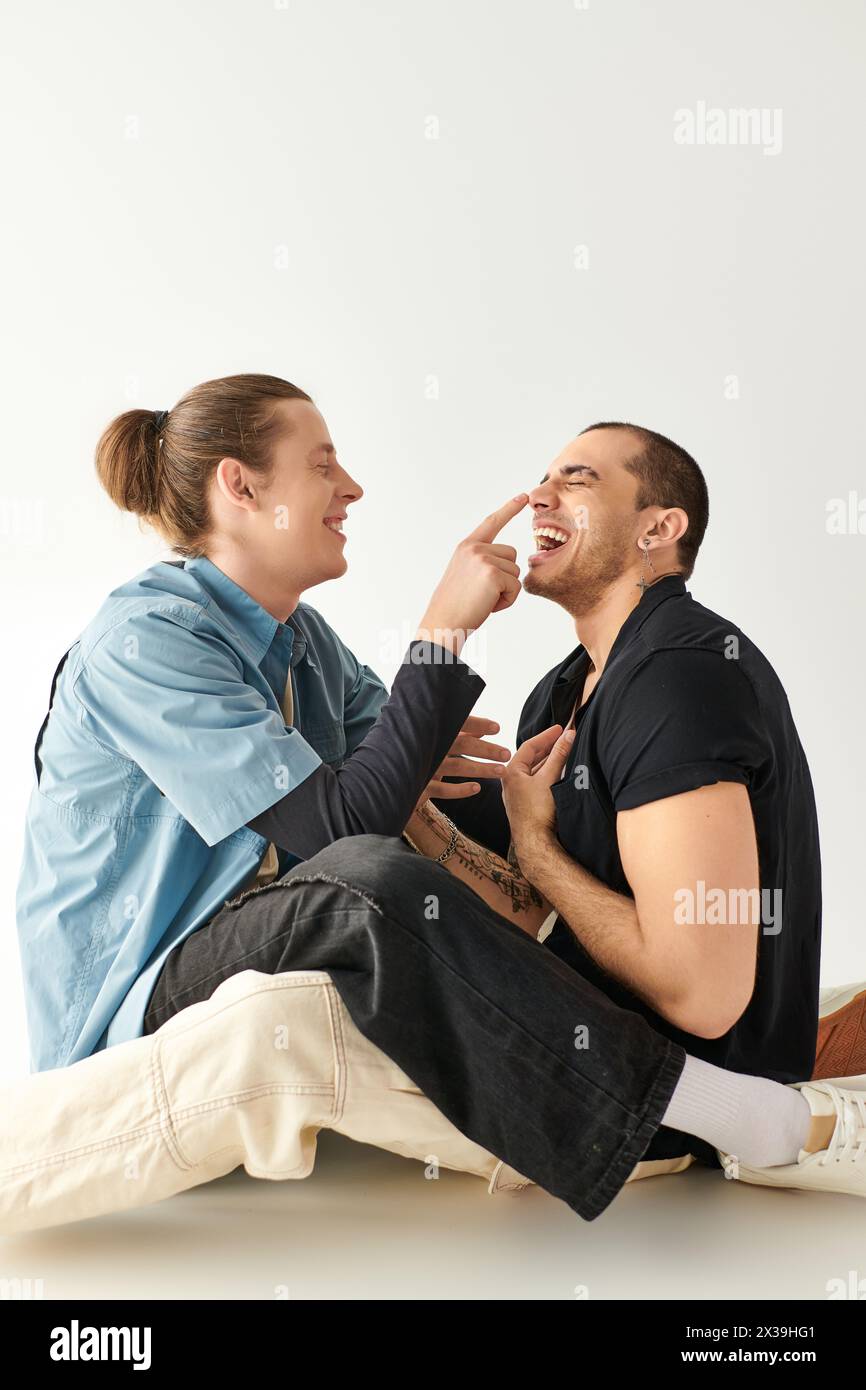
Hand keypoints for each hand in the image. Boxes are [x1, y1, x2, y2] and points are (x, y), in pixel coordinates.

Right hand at [415, 715, 510, 808]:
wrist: (383, 775)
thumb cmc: (414, 753)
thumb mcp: (435, 740)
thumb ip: (458, 734)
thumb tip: (482, 730)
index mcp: (432, 730)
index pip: (458, 723)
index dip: (478, 725)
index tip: (497, 728)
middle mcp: (428, 746)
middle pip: (463, 745)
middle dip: (486, 750)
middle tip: (506, 753)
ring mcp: (423, 767)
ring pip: (457, 768)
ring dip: (481, 769)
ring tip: (500, 771)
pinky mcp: (419, 787)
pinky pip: (442, 790)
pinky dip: (460, 790)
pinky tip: (476, 788)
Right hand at [416, 494, 527, 656]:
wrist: (443, 623)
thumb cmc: (455, 606)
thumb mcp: (464, 575)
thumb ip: (482, 563)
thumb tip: (507, 564)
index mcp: (466, 547)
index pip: (491, 522)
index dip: (509, 508)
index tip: (523, 496)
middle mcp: (474, 548)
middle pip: (512, 555)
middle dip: (505, 576)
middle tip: (483, 593)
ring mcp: (483, 559)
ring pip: (515, 572)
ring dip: (506, 590)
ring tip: (483, 600)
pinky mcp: (493, 574)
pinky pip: (516, 586)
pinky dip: (507, 601)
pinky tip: (489, 606)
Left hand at [500, 724, 575, 871]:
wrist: (535, 843)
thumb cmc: (537, 812)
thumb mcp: (550, 778)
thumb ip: (559, 755)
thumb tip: (568, 735)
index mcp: (511, 772)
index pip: (529, 746)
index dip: (546, 736)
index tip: (560, 728)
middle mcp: (510, 782)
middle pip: (531, 758)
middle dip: (548, 747)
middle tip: (564, 738)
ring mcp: (517, 794)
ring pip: (534, 771)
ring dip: (549, 761)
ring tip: (564, 752)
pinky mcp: (525, 804)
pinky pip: (536, 782)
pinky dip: (548, 774)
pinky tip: (558, 773)